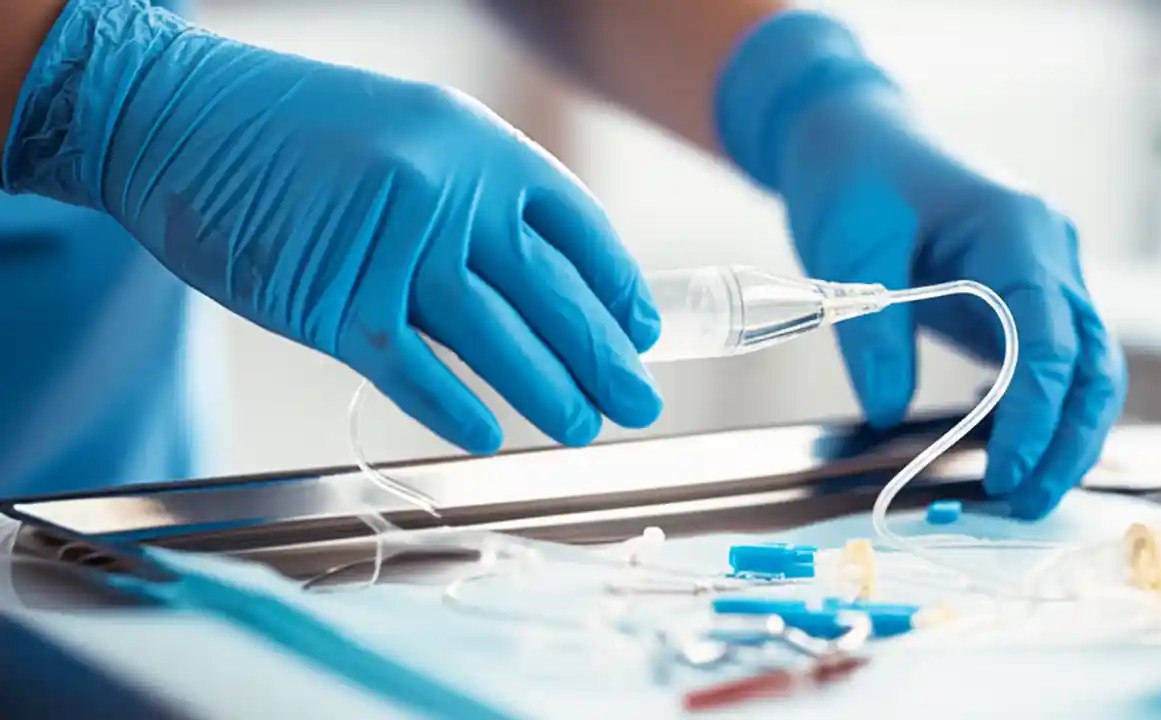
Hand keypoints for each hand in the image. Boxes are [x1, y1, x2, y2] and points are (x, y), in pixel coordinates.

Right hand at [3, 0, 662, 452]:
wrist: (177, 117)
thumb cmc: (297, 131)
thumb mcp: (414, 136)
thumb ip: (476, 201)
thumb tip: (539, 285)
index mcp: (478, 146)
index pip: (578, 227)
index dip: (618, 287)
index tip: (641, 330)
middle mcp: (448, 193)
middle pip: (551, 292)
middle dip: (604, 356)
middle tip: (639, 400)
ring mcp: (392, 247)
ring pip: (496, 338)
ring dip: (548, 391)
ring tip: (582, 426)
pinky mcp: (332, 301)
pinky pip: (413, 369)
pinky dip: (455, 408)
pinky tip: (489, 436)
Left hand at [718, 13, 1125, 517]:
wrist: (853, 137)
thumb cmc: (854, 178)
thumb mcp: (851, 246)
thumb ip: (873, 329)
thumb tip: (887, 410)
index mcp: (1019, 231)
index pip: (1052, 336)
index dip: (1037, 411)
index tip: (1009, 469)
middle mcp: (1048, 255)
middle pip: (1092, 361)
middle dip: (1069, 438)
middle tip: (1026, 502)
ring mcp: (1040, 276)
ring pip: (1083, 367)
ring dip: (1062, 432)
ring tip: (1021, 492)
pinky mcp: (1017, 298)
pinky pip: (1048, 361)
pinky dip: (1037, 408)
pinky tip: (1007, 448)